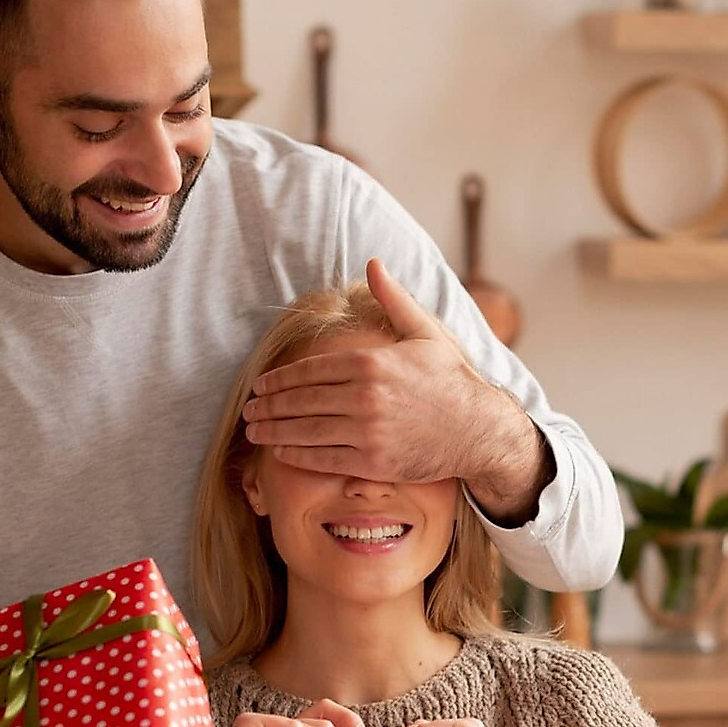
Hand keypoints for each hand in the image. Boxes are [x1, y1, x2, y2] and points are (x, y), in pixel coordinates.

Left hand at [243, 259, 547, 520]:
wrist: (478, 429)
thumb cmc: (450, 380)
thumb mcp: (425, 333)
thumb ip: (393, 300)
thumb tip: (372, 264)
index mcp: (372, 362)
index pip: (310, 370)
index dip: (279, 379)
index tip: (260, 385)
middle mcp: (366, 396)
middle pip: (301, 400)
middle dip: (269, 405)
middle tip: (249, 410)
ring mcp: (369, 432)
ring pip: (306, 430)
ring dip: (273, 430)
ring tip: (254, 431)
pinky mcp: (374, 462)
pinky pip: (324, 459)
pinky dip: (297, 455)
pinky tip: (280, 451)